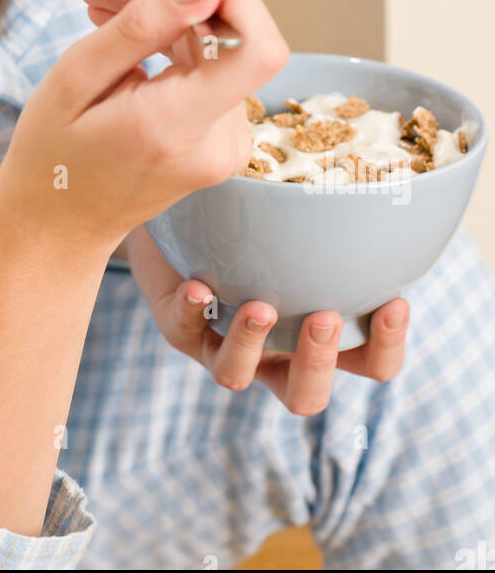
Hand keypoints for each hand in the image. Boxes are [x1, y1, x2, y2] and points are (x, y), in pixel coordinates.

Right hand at [0, 0, 288, 255]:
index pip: (259, 49)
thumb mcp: (75, 78)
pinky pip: (209, 71)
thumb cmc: (52, 156)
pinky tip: (120, 38)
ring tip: (97, 5)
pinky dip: (169, 46)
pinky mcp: (223, 140)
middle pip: (226, 36)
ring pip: (216, 47)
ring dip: (164, 18)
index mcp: (178, 128)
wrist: (57, 226)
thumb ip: (143, 26)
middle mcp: (218, 142)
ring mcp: (227, 146)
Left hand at [124, 225, 409, 414]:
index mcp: (316, 336)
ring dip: (251, 344)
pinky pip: (183, 329)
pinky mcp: (179, 326)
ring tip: (260, 306)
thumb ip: (335, 221)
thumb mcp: (302, 224)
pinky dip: (192, 309)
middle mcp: (271, 351)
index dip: (387, 347)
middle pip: (305, 396)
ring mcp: (221, 344)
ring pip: (235, 377)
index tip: (393, 303)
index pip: (369, 364)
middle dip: (317, 363)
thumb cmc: (261, 222)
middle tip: (324, 318)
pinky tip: (200, 287)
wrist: (187, 215)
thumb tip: (378, 176)